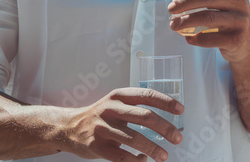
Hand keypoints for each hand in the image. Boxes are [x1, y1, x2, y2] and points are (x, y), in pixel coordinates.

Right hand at [57, 87, 183, 161]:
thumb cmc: (99, 116)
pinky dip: (136, 160)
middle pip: (145, 116)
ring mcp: (102, 128)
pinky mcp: (96, 146)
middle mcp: (111, 109)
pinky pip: (121, 156)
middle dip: (165, 128)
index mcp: (118, 96)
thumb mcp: (114, 103)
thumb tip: (165, 119)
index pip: (147, 95)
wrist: (68, 127)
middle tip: (177, 138)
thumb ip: (135, 107)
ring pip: (135, 139)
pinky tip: (143, 160)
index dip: (166, 102)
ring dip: (153, 148)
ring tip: (164, 155)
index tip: (181, 109)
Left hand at [167, 0, 249, 64]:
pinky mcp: (236, 39)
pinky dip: (196, 39)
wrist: (249, 47)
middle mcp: (240, 3)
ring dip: (186, 21)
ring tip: (174, 25)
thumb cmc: (231, 22)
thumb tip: (178, 2)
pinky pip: (211, 38)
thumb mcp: (229, 4)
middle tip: (170, 9)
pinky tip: (189, 39)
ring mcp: (240, 21)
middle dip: (185, 3)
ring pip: (207, 18)